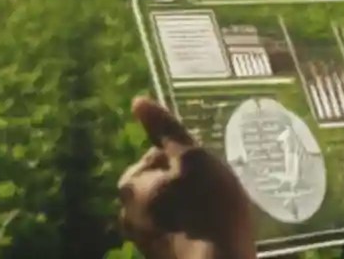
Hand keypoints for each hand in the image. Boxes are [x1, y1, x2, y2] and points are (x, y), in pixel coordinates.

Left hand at [118, 96, 255, 258]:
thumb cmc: (208, 210)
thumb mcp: (193, 159)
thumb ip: (166, 130)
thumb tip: (139, 101)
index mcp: (130, 183)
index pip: (161, 154)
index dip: (190, 160)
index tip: (207, 175)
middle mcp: (127, 210)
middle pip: (166, 181)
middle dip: (189, 184)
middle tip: (215, 195)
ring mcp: (142, 238)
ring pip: (173, 206)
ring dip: (193, 207)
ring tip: (217, 216)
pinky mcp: (158, 256)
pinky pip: (178, 230)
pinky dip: (193, 229)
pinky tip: (211, 233)